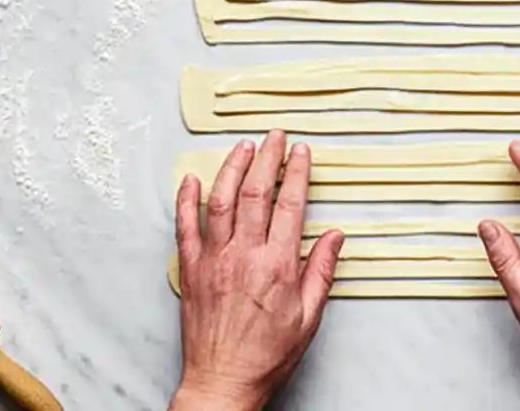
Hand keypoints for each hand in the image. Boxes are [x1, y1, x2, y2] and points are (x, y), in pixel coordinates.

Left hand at [170, 131, 343, 410]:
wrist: (223, 382)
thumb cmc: (267, 355)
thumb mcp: (308, 317)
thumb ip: (320, 271)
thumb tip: (334, 237)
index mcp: (277, 265)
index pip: (291, 205)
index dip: (297, 173)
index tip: (302, 153)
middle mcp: (244, 255)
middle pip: (256, 193)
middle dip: (267, 158)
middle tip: (275, 137)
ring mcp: (214, 259)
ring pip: (221, 200)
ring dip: (232, 168)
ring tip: (243, 147)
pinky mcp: (192, 269)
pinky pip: (185, 226)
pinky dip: (187, 199)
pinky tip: (192, 180)